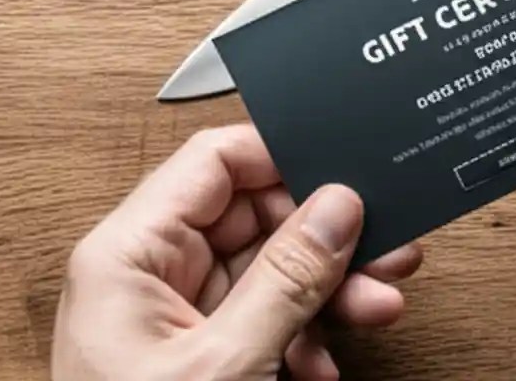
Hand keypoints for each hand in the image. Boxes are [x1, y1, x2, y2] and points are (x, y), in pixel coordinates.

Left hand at [51, 124, 422, 379]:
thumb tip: (336, 207)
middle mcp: (150, 273)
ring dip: (329, 288)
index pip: (213, 162)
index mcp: (129, 254)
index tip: (346, 167)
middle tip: (386, 246)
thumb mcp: (224, 364)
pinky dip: (306, 334)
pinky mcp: (200, 352)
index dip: (283, 156)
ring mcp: (176, 314)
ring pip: (270, 268)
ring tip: (378, 304)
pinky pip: (265, 315)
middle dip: (325, 235)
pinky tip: (326, 362)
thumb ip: (286, 280)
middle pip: (253, 216)